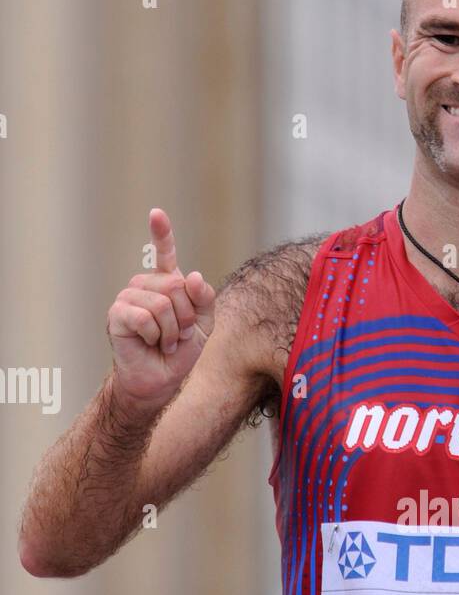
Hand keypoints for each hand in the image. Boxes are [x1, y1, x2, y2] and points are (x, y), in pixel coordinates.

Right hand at [106, 208, 215, 405]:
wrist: (160, 381)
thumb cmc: (179, 354)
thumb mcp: (203, 326)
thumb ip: (205, 300)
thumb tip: (195, 276)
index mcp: (165, 285)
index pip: (164, 255)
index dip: (162, 235)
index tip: (156, 213)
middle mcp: (145, 286)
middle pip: (175, 286)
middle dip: (185, 317)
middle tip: (179, 335)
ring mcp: (128, 298)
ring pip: (162, 303)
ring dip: (171, 330)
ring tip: (165, 342)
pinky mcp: (117, 314)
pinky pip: (144, 316)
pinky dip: (155, 335)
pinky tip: (151, 343)